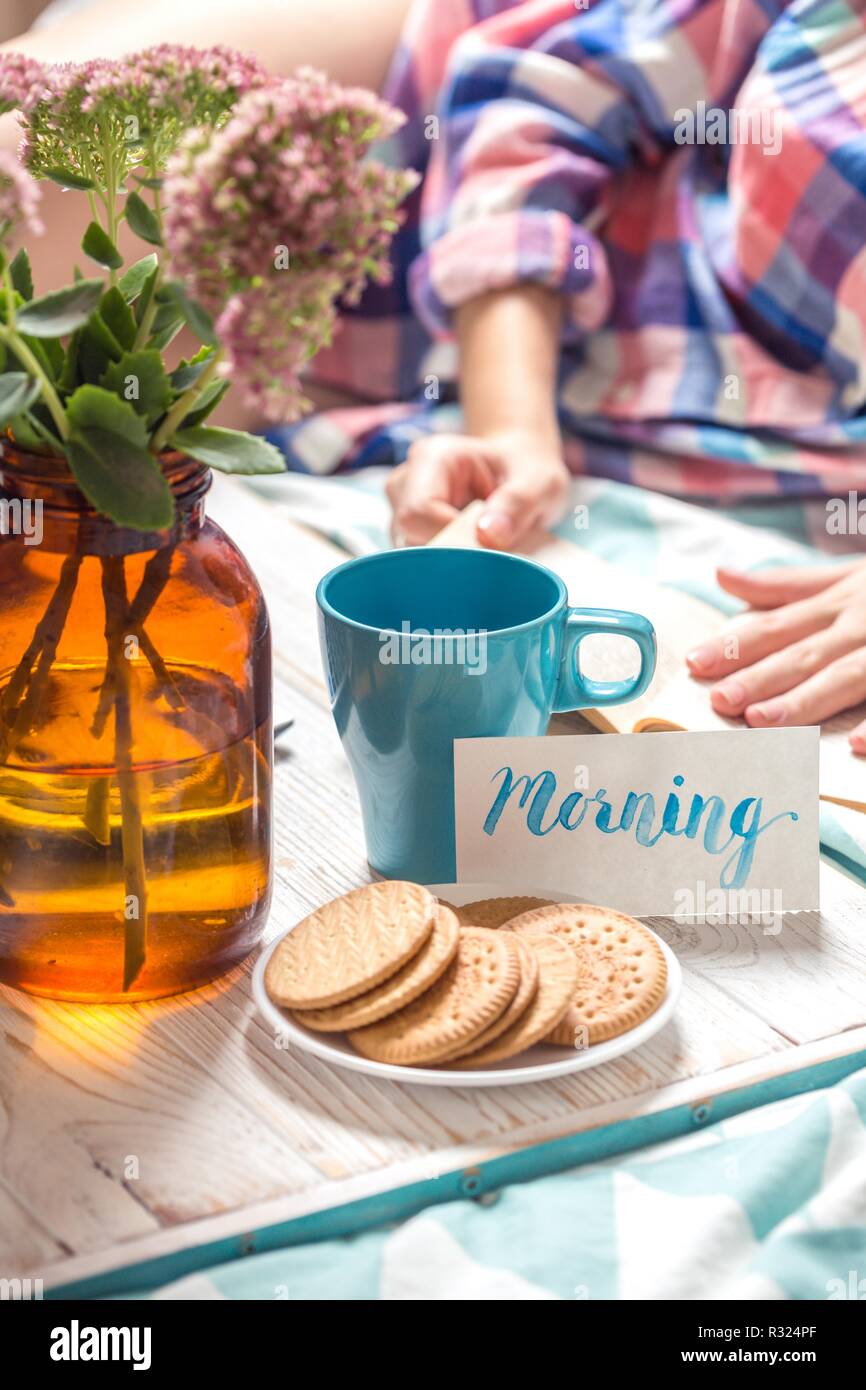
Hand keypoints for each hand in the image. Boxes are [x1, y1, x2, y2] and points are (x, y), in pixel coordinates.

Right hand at [385, 430, 569, 547]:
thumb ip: (517, 504)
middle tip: (492, 559)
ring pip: (409, 556)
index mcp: (433, 458)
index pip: (419, 513)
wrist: (520, 473)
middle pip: (408, 537)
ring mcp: (402, 509)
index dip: (450, 541)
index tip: (489, 551)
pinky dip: (445, 569)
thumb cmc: (527, 471)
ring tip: (485, 555)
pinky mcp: (407, 533)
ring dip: (448, 565)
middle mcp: (406, 482)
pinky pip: (417, 564)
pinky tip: (472, 561)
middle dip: (449, 557)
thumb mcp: (540, 482)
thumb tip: (488, 536)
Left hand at [685, 560, 865, 752]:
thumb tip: (721, 576)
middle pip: (805, 652)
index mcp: (839, 601)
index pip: (777, 624)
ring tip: (764, 723)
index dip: (736, 644)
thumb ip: (787, 584)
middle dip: (760, 677)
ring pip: (847, 675)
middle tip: (720, 701)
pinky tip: (857, 747)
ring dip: (806, 700)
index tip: (694, 662)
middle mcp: (861, 621)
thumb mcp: (848, 573)